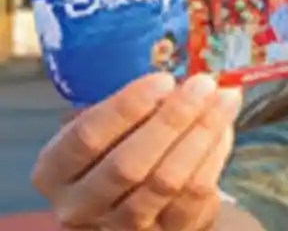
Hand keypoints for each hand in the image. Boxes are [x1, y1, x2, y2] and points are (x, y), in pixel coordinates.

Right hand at [31, 73, 242, 229]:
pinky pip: (194, 198)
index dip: (126, 108)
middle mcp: (79, 206)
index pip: (86, 138)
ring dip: (202, 135)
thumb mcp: (108, 131)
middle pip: (128, 164)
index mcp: (54, 171)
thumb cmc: (120, 150)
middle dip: (172, 119)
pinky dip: (213, 158)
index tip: (164, 79)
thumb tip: (181, 83)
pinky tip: (225, 129)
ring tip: (225, 100)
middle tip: (204, 84)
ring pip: (166, 182)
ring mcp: (120, 228)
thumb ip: (133, 110)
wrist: (141, 205)